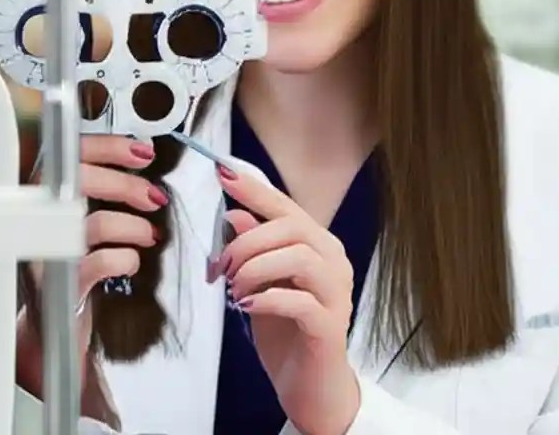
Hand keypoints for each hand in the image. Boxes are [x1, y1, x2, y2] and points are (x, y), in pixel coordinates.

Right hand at [16, 134, 166, 418]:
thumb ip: (102, 195)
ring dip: (133, 226)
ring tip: (150, 235)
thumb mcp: (82, 225)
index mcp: (46, 197)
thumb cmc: (72, 270)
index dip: (109, 147)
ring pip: (94, 222)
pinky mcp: (58, 284)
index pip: (71, 154)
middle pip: (79, 180)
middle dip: (126, 184)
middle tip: (154, 198)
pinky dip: (126, 259)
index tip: (144, 153)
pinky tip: (131, 263)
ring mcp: (46, 251)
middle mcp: (38, 219)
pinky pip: (100, 261)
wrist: (50, 332)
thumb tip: (144, 168)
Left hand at [216, 165, 360, 434]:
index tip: (222, 173)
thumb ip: (252, 249)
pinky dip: (266, 298)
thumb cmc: (285, 332)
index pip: (286, 207)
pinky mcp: (330, 326)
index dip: (255, 190)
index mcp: (316, 246)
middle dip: (247, 242)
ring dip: (256, 268)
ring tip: (234, 288)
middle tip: (221, 266)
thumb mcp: (258, 284)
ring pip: (299, 257)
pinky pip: (299, 300)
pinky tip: (246, 306)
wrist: (308, 386)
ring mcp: (336, 293)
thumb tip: (235, 214)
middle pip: (292, 228)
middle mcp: (333, 263)